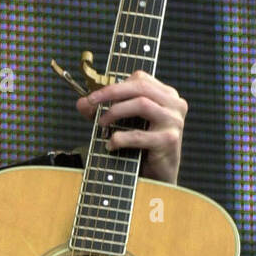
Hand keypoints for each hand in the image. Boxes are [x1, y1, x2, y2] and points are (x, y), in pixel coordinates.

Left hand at [75, 70, 186, 184]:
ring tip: (101, 124)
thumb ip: (102, 111)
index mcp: (166, 95)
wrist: (158, 176)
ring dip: (115, 112)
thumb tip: (81, 103)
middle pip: (140, 86)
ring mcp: (174, 121)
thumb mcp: (122, 124)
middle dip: (111, 92)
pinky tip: (111, 145)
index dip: (113, 86)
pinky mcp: (169, 140)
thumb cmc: (141, 147)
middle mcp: (174, 104)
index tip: (93, 98)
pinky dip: (120, 138)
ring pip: (141, 104)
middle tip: (91, 102)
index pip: (139, 79)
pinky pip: (139, 134)